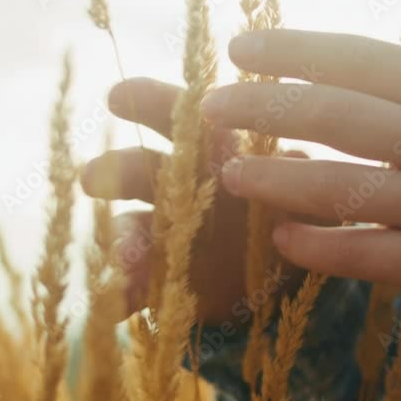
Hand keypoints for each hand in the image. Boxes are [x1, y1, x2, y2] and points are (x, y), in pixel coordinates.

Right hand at [81, 78, 316, 322]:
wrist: (287, 279)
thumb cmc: (295, 222)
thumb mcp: (308, 203)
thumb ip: (300, 183)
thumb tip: (297, 156)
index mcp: (217, 156)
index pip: (181, 119)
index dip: (150, 102)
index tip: (118, 95)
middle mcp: (181, 190)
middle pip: (141, 171)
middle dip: (116, 171)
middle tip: (92, 179)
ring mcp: (164, 236)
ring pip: (131, 230)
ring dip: (121, 241)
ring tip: (124, 261)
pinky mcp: (160, 280)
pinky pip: (134, 287)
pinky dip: (123, 294)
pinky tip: (116, 304)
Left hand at [200, 29, 400, 362]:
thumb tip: (335, 88)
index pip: (364, 59)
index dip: (295, 51)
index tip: (243, 49)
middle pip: (337, 113)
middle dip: (263, 105)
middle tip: (210, 104)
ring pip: (339, 183)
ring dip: (273, 176)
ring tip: (227, 174)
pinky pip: (362, 252)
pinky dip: (315, 246)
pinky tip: (282, 240)